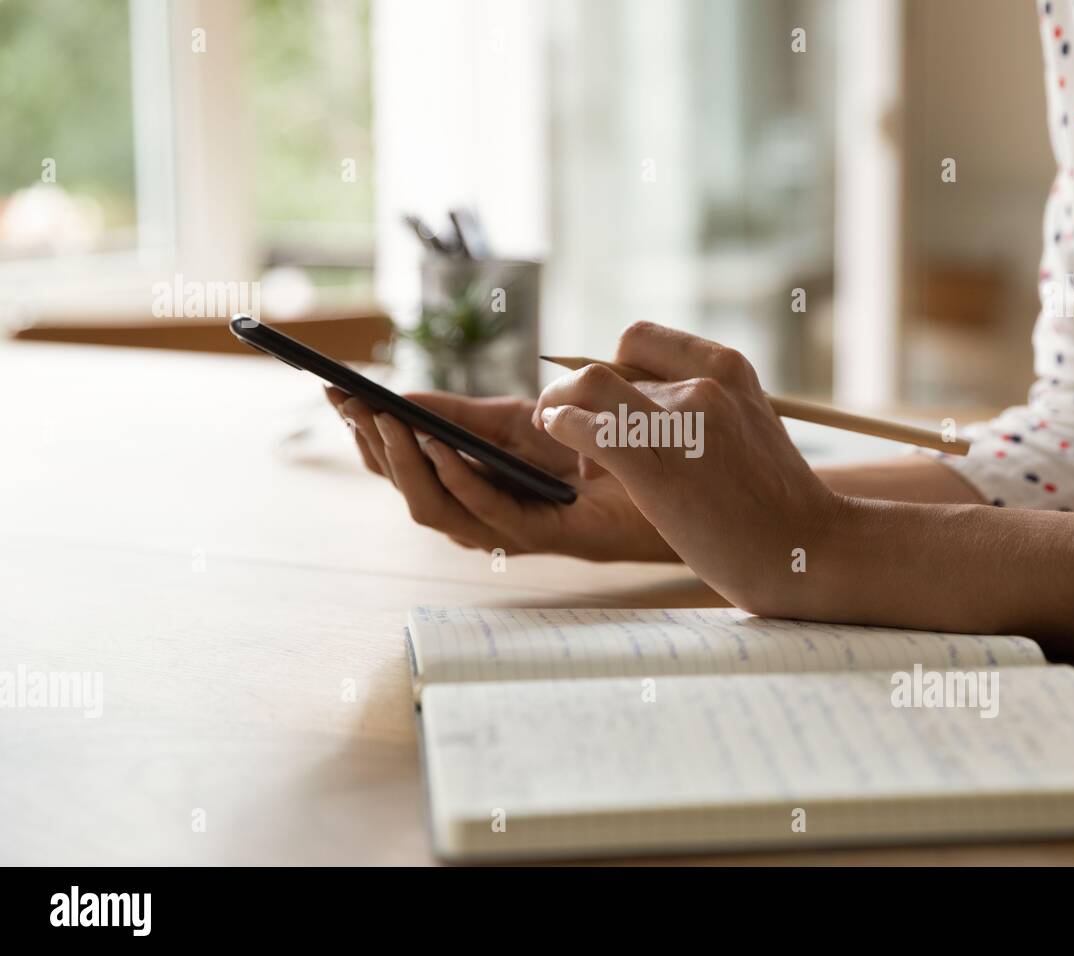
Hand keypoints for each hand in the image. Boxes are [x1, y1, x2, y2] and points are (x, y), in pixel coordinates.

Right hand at [324, 386, 677, 561]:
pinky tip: (438, 446)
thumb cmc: (600, 440)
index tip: (330, 389)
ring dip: (404, 464)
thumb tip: (405, 400)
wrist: (667, 469)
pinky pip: (487, 516)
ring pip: (433, 509)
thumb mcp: (523, 418)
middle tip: (348, 404)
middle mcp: (482, 507)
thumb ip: (467, 417)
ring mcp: (510, 527)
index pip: (401, 461)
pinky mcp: (546, 537)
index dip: (365, 429)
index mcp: (470, 477)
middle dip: (372, 447)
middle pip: (405, 488)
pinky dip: (456, 481)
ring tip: (385, 421)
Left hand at [532, 322, 843, 613]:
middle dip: (581, 401)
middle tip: (583, 443)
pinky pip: (589, 427)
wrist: (807, 549)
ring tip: (564, 442)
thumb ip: (698, 406)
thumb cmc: (771, 502)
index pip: (639, 339)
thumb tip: (629, 404)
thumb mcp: (744, 427)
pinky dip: (561, 426)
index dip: (608, 368)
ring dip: (559, 408)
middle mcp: (705, 387)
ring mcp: (683, 425)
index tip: (604, 402)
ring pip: (588, 388)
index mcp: (727, 369)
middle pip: (608, 370)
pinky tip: (559, 438)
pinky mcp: (660, 470)